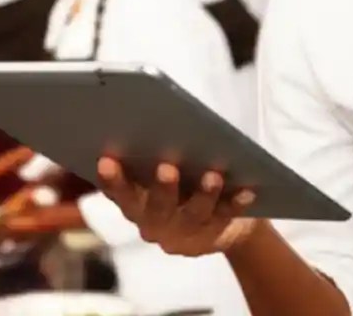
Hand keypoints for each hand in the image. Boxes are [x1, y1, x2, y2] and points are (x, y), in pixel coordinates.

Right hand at [96, 156, 257, 256]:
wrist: (221, 223)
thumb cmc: (183, 181)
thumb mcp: (160, 170)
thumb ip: (151, 155)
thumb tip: (152, 118)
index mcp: (135, 202)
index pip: (118, 192)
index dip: (111, 179)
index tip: (106, 159)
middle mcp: (154, 222)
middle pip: (155, 209)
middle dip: (161, 189)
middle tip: (167, 168)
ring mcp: (185, 232)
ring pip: (192, 215)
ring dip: (203, 195)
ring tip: (213, 176)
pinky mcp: (214, 233)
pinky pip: (226, 218)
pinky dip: (236, 203)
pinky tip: (247, 190)